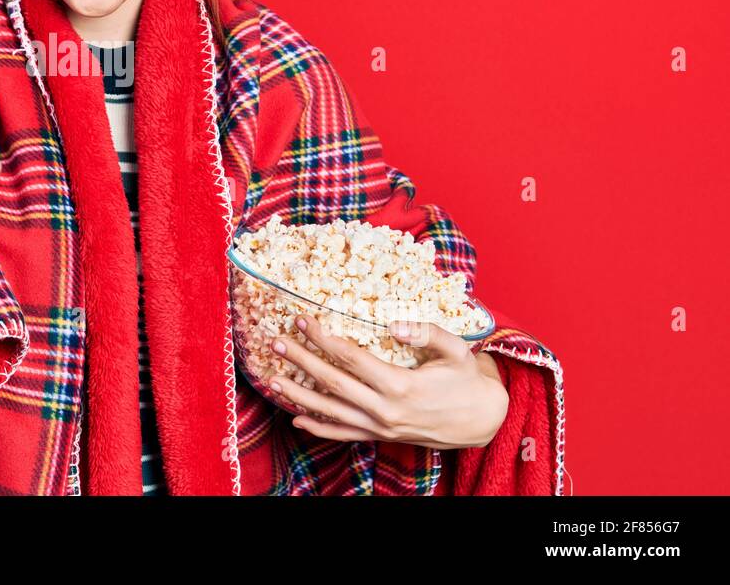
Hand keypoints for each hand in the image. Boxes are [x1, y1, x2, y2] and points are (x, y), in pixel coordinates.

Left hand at [265, 314, 509, 450]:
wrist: (484, 420)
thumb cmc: (468, 380)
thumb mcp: (456, 349)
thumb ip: (427, 332)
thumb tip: (394, 324)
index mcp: (401, 385)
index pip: (351, 358)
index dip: (324, 338)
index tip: (302, 320)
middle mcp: (386, 410)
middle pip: (333, 383)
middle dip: (302, 362)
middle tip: (276, 342)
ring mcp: (381, 427)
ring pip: (332, 412)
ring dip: (300, 396)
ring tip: (273, 379)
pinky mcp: (381, 437)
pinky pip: (344, 435)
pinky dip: (319, 428)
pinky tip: (297, 419)